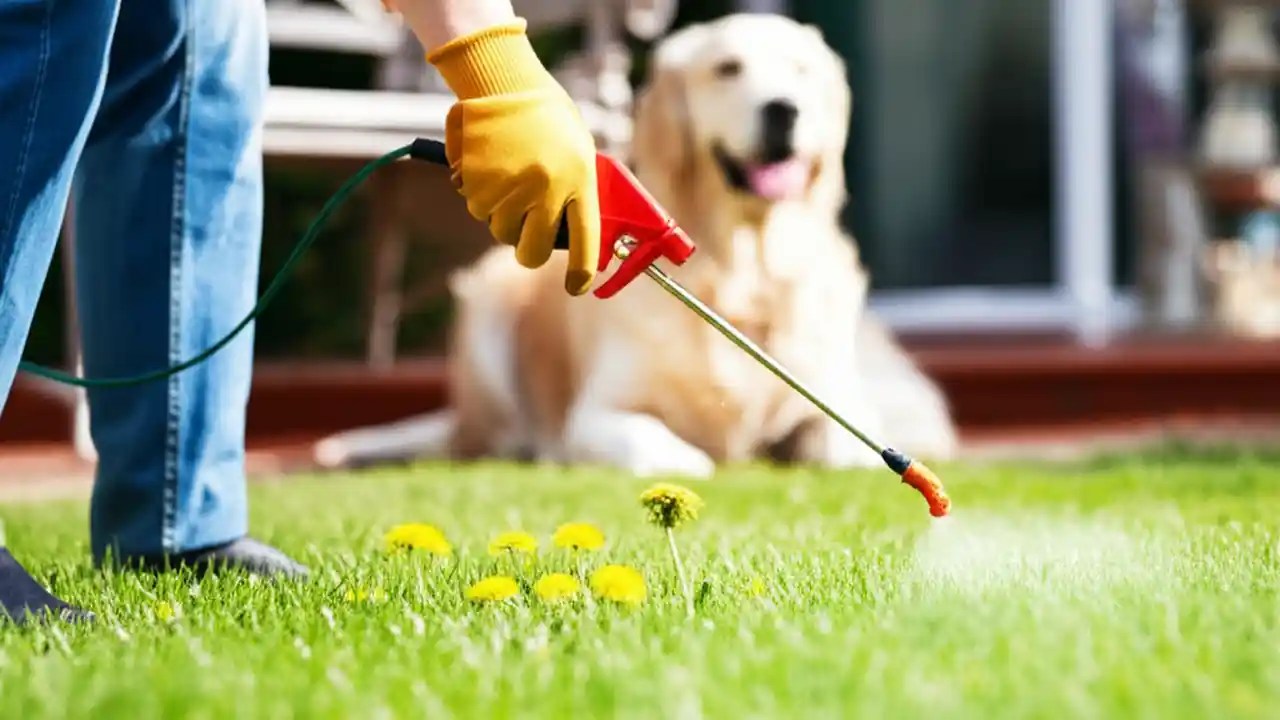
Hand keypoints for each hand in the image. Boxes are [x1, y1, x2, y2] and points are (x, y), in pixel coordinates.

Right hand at [426, 20, 600, 295]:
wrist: (505, 80)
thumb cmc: (547, 116)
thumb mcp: (578, 150)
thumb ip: (577, 190)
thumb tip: (575, 232)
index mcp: (580, 180)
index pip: (587, 241)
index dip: (582, 273)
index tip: (576, 287)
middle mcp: (547, 189)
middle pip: (533, 251)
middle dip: (529, 251)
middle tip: (527, 239)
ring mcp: (511, 187)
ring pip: (501, 230)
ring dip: (502, 216)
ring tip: (509, 180)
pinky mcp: (480, 182)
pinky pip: (477, 208)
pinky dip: (480, 196)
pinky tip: (489, 167)